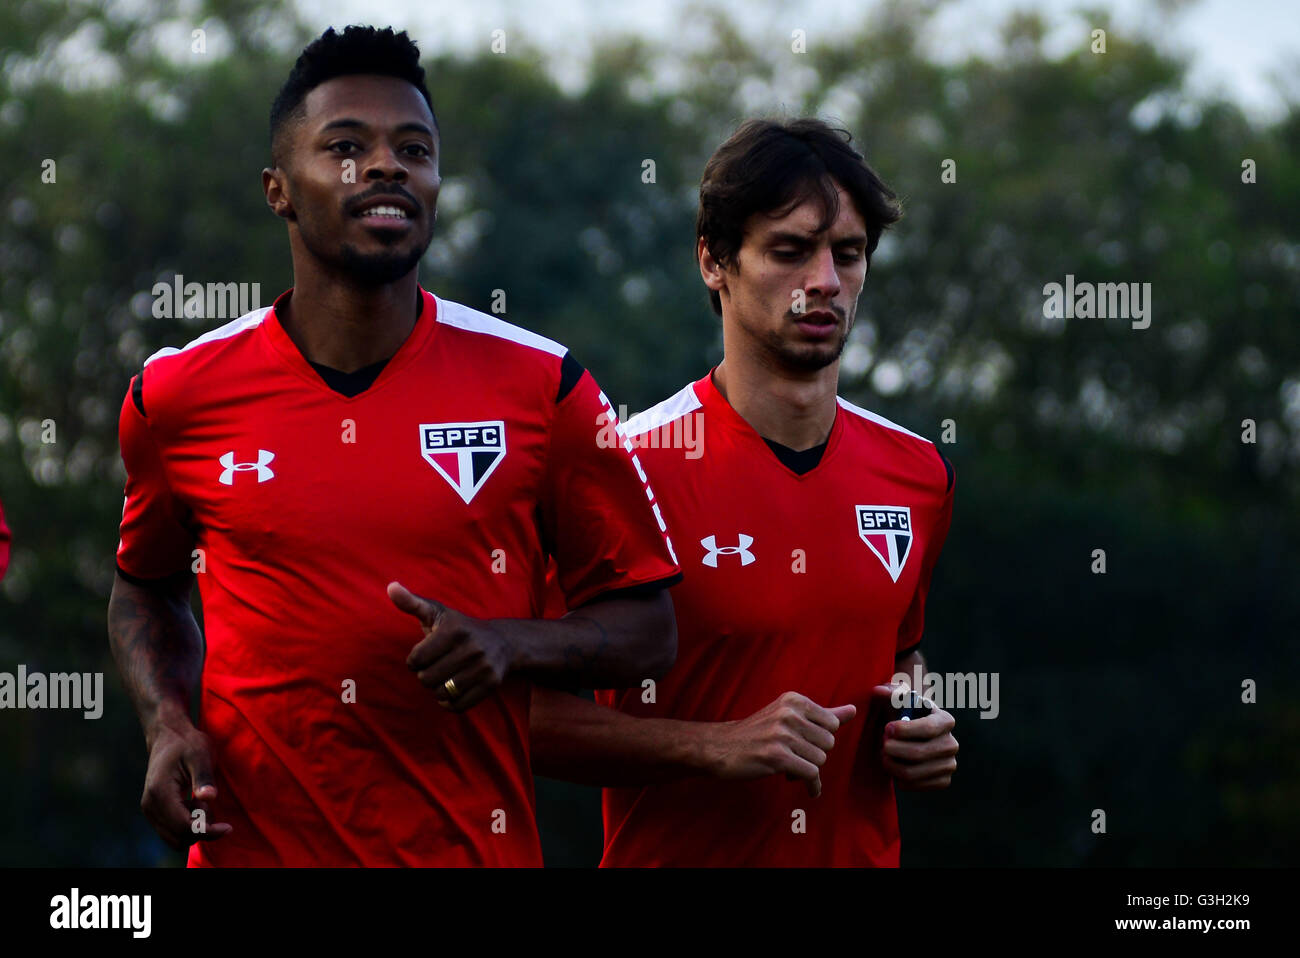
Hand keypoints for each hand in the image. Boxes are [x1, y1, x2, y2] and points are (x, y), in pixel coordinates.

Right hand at [140, 712, 231, 848]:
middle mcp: (150, 806)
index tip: (228, 827)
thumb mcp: (200, 755)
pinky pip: (173, 830)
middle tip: (209, 803)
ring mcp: (149, 810)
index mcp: (160, 793)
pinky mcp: (153, 811)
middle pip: (178, 838)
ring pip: (175, 838)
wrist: (168, 735)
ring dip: (194, 827)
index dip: (208, 831)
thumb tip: (209, 798)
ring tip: (201, 799)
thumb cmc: (187, 743)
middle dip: (201, 829)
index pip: (184, 827)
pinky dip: (188, 823)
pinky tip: (194, 801)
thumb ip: (204, 777)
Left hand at [388, 581, 514, 711]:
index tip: (424, 655)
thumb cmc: (460, 628)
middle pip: (426, 679)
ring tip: (444, 677)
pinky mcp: (491, 684)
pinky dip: (449, 703)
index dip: (414, 661)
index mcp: (454, 630)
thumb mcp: (437, 612)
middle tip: (435, 667)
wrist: (504, 642)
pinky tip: (452, 690)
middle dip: (425, 675)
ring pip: (441, 693)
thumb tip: (390, 587)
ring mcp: (483, 667)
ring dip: (437, 689)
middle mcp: (471, 648)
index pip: (415, 660)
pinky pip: (458, 706)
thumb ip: (411, 602)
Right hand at [703, 691, 856, 796]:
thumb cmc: (757, 733)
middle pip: (828, 742)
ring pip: (820, 759)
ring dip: (808, 770)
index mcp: (793, 700)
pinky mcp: (777, 756)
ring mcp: (782, 734)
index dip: (819, 739)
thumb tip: (854, 710)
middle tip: (795, 757)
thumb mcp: (788, 716)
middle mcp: (789, 713)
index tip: (803, 744)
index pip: (832, 724)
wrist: (720, 747)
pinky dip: (811, 785)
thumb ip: (823, 715)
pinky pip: (811, 774)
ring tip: (790, 768)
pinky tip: (807, 789)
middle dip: (815, 755)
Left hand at [870, 683, 958, 789]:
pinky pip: (915, 786)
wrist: (911, 735)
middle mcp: (952, 744)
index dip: (904, 730)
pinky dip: (898, 779)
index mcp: (945, 720)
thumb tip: (880, 691)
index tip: (887, 728)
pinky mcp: (943, 781)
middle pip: (918, 753)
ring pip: (913, 772)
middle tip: (882, 745)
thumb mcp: (897, 699)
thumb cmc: (903, 713)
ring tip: (884, 756)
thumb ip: (888, 692)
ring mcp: (949, 764)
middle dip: (893, 749)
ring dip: (891, 765)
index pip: (927, 728)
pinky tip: (894, 767)